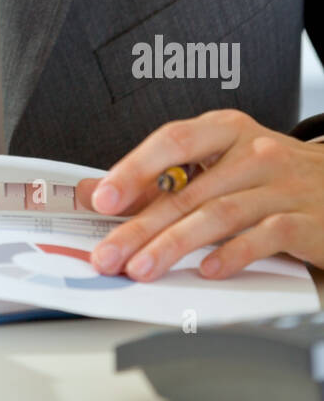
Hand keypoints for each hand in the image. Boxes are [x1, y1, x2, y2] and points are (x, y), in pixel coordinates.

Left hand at [74, 108, 323, 278]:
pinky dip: (233, 254)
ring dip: (174, 245)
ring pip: (219, 215)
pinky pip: (264, 236)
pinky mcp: (306, 221)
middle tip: (109, 253)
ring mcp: (282, 185)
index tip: (103, 199)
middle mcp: (255, 152)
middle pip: (188, 190)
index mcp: (227, 130)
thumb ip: (165, 178)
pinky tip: (208, 271)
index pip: (173, 141)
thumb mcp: (222, 163)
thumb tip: (98, 192)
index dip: (134, 169)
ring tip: (142, 268)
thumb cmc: (272, 177)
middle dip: (140, 226)